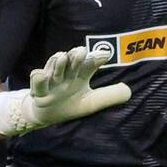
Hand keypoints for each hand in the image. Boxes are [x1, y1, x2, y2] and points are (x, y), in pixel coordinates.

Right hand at [0, 46, 130, 135]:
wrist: (46, 116)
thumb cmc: (69, 104)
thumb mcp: (91, 103)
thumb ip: (109, 96)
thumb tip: (129, 91)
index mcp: (79, 76)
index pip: (89, 65)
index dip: (96, 59)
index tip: (105, 55)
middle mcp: (66, 75)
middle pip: (71, 63)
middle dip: (76, 57)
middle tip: (81, 51)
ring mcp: (52, 82)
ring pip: (54, 69)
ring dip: (58, 63)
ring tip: (62, 57)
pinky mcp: (39, 92)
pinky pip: (37, 83)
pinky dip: (38, 78)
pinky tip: (41, 74)